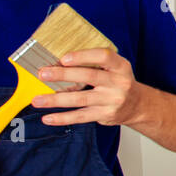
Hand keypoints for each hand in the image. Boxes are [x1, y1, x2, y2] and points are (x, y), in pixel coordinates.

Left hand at [31, 48, 146, 127]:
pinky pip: (81, 117)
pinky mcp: (105, 115)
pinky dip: (63, 118)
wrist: (138, 105)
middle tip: (43, 74)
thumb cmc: (119, 82)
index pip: (104, 57)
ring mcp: (112, 100)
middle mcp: (119, 83)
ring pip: (81, 99)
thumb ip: (95, 64)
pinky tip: (48, 118)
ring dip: (56, 100)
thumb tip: (59, 62)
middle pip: (89, 77)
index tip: (64, 58)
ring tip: (38, 100)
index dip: (83, 56)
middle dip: (63, 75)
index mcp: (120, 66)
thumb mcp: (115, 68)